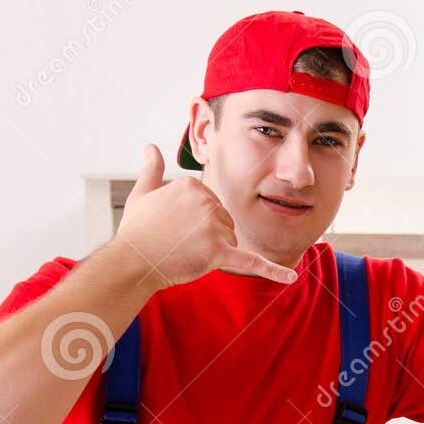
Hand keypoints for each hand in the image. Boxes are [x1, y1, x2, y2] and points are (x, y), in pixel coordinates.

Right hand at [112, 144, 297, 287]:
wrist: (132, 262)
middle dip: (207, 236)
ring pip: (230, 240)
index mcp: (193, 185)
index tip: (175, 227)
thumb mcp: (142, 193)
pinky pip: (251, 261)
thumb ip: (151, 169)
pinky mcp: (218, 251)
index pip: (213, 206)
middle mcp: (206, 201)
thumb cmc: (137, 231)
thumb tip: (150, 147)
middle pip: (224, 222)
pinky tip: (291, 276)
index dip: (197, 222)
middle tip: (179, 242)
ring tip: (185, 252)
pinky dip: (273, 271)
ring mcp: (214, 226)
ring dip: (213, 251)